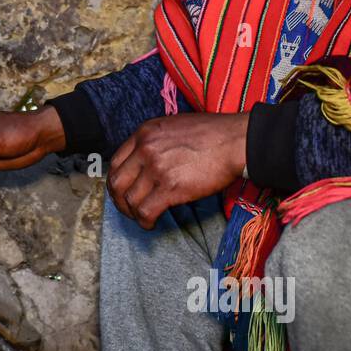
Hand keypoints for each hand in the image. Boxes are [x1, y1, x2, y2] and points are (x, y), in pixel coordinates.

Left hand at [107, 112, 248, 229]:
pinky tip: (151, 223)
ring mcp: (157, 169)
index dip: (116, 181)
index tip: (123, 191)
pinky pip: (146, 211)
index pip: (115, 162)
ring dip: (132, 213)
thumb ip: (154, 142)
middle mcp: (145, 149)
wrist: (235, 141)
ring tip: (142, 218)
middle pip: (117, 182)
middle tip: (128, 209)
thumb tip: (145, 162)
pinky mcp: (171, 188)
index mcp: (144, 133)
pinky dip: (145, 222)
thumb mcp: (173, 127)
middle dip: (119, 201)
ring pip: (129, 200)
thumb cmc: (212, 134)